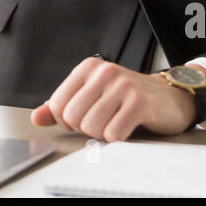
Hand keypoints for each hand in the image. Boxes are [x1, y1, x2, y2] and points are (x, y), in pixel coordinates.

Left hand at [30, 57, 196, 141]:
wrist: (168, 96)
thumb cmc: (127, 97)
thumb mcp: (91, 95)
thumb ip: (62, 106)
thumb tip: (36, 117)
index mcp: (87, 68)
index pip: (58, 105)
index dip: (68, 121)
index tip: (84, 116)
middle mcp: (103, 72)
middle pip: (73, 118)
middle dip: (85, 128)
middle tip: (103, 121)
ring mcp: (122, 85)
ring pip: (92, 127)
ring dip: (102, 134)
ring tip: (115, 122)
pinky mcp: (139, 102)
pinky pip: (114, 133)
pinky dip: (118, 137)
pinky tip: (128, 126)